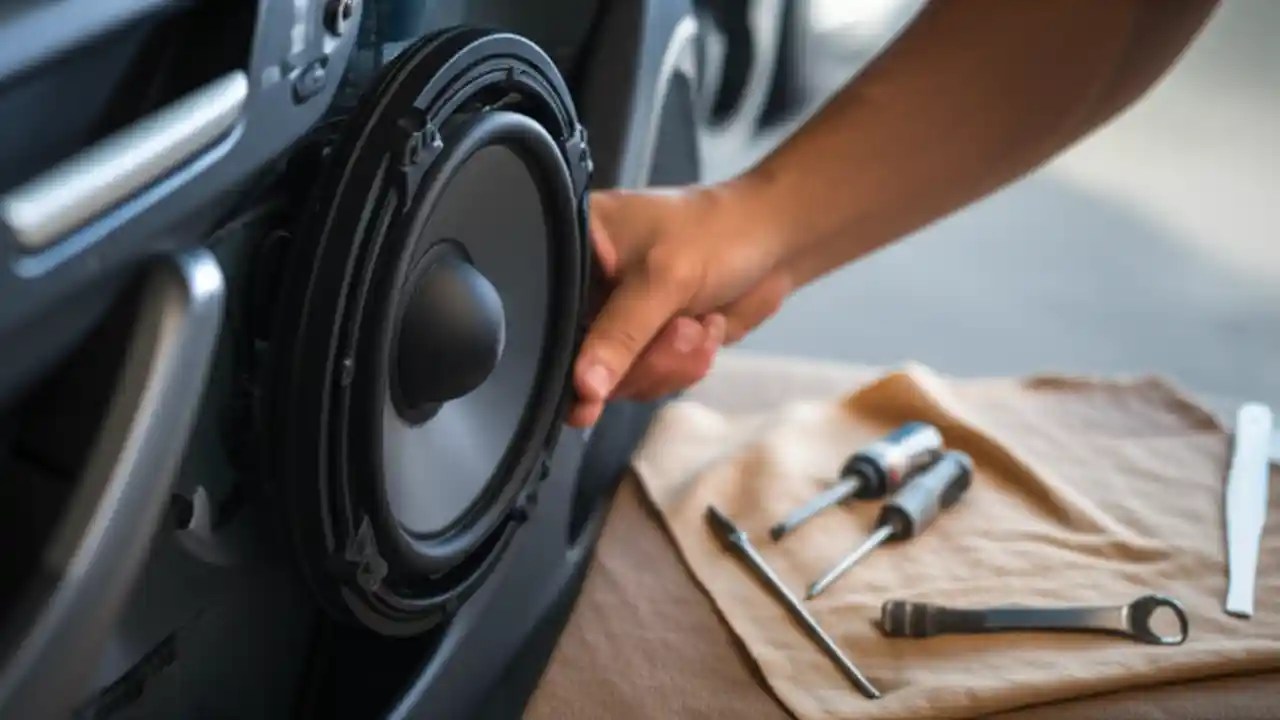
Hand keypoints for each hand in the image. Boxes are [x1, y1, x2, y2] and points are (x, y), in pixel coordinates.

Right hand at [567, 181, 794, 426]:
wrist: (776, 243)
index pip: (549, 312)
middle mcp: (588, 284)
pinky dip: (681, 367)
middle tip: (679, 332)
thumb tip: (583, 388)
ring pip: (617, 379)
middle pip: (580, 357)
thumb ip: (620, 336)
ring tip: (698, 326)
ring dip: (666, 364)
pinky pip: (646, 380)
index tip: (587, 395)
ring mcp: (618, 317)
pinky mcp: (648, 341)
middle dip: (638, 361)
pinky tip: (705, 331)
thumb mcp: (664, 279)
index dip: (567, 356)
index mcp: (576, 246)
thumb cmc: (718, 234)